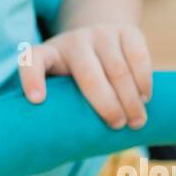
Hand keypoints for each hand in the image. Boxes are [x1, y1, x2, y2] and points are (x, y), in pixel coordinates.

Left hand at [18, 23, 152, 129]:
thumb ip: (56, 106)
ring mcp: (100, 33)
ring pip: (117, 68)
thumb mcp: (59, 85)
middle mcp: (73, 41)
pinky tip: (144, 97)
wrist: (100, 38)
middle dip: (106, 104)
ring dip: (130, 99)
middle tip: (117, 125)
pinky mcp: (126, 31)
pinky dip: (143, 80)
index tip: (37, 100)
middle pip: (88, 75)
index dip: (32, 79)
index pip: (31, 61)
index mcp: (47, 54)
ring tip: (136, 121)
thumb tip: (55, 145)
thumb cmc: (75, 74)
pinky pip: (138, 56)